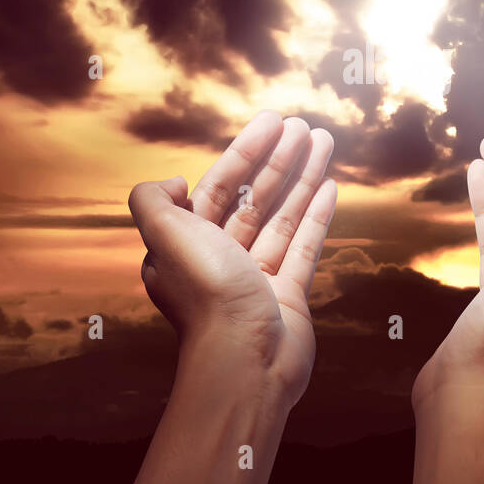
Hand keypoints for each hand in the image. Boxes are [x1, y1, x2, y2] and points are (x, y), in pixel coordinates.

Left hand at [126, 111, 335, 483]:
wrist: (245, 361)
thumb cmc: (208, 298)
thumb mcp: (164, 237)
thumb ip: (152, 200)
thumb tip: (175, 181)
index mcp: (188, 245)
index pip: (220, 185)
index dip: (246, 150)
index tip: (273, 121)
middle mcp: (220, 259)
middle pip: (255, 197)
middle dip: (279, 159)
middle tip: (305, 126)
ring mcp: (257, 277)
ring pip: (283, 216)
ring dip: (303, 177)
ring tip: (325, 142)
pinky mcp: (288, 295)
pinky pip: (305, 245)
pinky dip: (316, 215)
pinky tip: (330, 185)